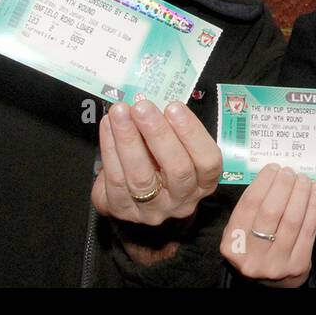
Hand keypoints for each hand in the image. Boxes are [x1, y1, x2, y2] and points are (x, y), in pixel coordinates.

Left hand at [92, 99, 221, 225]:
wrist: (133, 193)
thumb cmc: (161, 160)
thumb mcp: (176, 146)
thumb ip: (172, 128)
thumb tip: (154, 103)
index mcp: (203, 182)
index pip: (207, 162)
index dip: (192, 134)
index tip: (174, 107)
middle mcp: (182, 200)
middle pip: (177, 170)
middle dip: (158, 134)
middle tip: (142, 107)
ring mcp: (153, 210)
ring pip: (141, 177)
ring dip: (129, 140)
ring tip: (120, 112)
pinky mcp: (123, 210)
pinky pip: (115, 180)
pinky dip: (110, 149)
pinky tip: (108, 126)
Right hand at [219, 163, 315, 286]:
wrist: (271, 283)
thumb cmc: (255, 247)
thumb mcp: (241, 232)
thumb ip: (251, 208)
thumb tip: (272, 176)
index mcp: (232, 245)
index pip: (249, 205)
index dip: (263, 182)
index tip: (273, 168)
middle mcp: (252, 257)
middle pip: (271, 211)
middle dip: (283, 185)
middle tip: (290, 171)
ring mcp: (276, 263)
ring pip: (292, 220)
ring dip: (301, 193)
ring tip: (304, 178)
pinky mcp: (298, 265)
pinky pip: (309, 229)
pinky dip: (314, 206)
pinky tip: (315, 191)